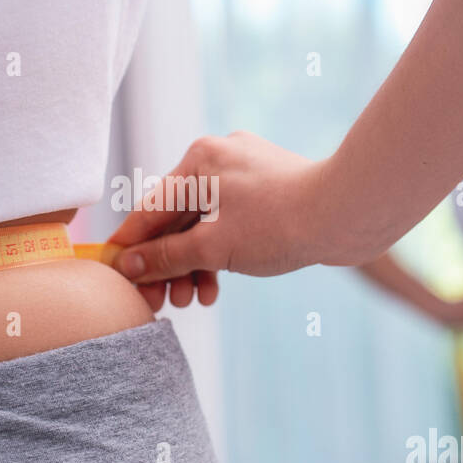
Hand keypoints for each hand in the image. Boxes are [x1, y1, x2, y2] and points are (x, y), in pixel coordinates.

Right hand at [108, 132, 336, 299]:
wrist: (348, 214)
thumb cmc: (279, 224)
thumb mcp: (213, 248)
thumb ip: (165, 257)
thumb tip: (128, 266)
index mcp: (198, 160)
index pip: (149, 209)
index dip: (130, 247)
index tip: (115, 276)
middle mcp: (218, 158)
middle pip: (176, 220)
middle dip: (167, 265)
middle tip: (158, 303)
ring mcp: (245, 172)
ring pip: (203, 225)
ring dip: (192, 265)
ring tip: (191, 302)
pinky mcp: (267, 190)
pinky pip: (227, 224)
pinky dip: (218, 254)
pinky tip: (215, 288)